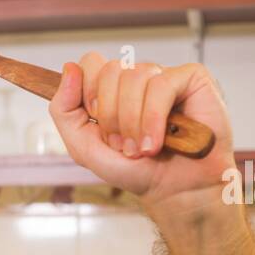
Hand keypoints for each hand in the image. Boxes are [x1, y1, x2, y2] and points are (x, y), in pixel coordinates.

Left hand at [49, 53, 235, 206]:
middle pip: (110, 70)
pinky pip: (161, 85)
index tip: (96, 121)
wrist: (174, 191)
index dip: (88, 93)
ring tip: (142, 149)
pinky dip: (154, 119)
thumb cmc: (134, 170)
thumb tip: (69, 67)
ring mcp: (164, 76)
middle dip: (111, 116)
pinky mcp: (190, 79)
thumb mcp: (84, 147)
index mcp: (112, 89)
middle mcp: (137, 79)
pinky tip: (157, 142)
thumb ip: (64, 110)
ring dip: (133, 122)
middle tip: (123, 145)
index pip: (90, 63)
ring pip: (134, 77)